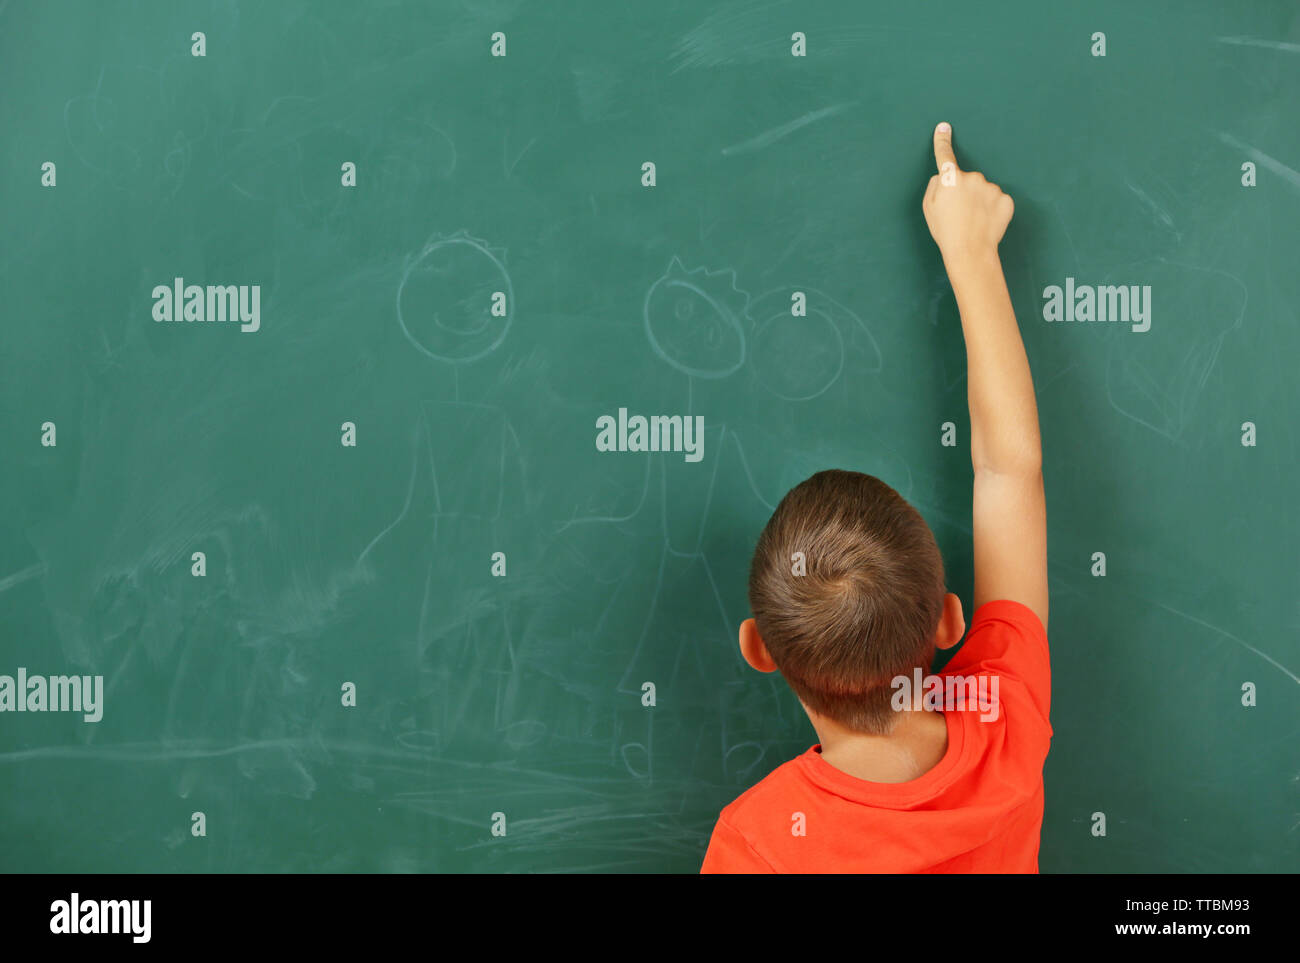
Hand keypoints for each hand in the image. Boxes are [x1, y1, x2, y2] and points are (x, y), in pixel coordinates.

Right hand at [922, 122, 1013, 266]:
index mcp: (950, 179)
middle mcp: (973, 178)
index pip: (945, 155)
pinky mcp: (1006, 199)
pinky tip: (986, 223)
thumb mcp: (929, 209)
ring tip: (973, 221)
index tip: (944, 128)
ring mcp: (992, 188)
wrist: (971, 252)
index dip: (942, 141)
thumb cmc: (946, 232)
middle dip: (964, 192)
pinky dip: (992, 209)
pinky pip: (997, 200)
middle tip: (959, 214)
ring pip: (984, 190)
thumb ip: (935, 187)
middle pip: (967, 180)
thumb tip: (943, 178)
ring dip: (980, 201)